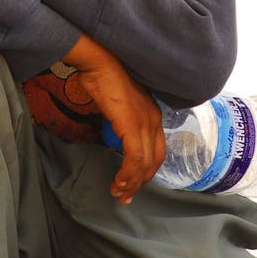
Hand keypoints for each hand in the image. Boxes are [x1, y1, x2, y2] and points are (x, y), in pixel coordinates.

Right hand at [64, 35, 165, 203]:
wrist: (100, 62)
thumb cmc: (103, 77)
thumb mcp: (118, 103)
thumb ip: (121, 119)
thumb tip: (114, 131)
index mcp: (153, 115)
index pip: (156, 149)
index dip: (146, 169)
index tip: (132, 182)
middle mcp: (154, 121)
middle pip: (154, 160)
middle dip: (140, 181)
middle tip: (125, 195)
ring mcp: (145, 123)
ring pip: (145, 164)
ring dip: (132, 182)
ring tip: (119, 193)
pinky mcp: (133, 126)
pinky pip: (134, 159)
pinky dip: (127, 174)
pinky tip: (118, 182)